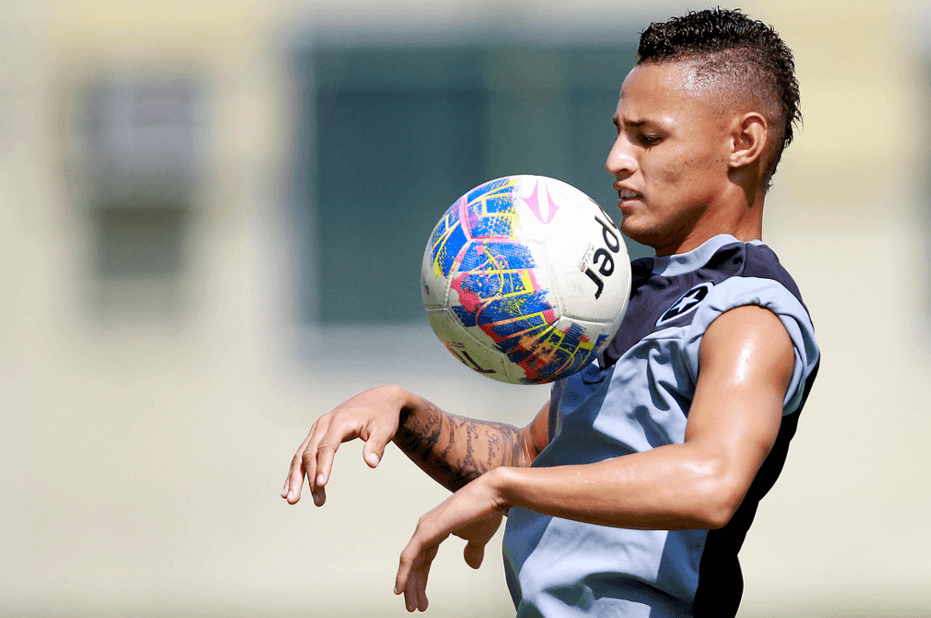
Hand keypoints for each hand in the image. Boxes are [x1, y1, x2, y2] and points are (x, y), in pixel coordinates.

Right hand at [281, 385, 408, 506]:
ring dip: (296, 478)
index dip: (323, 466)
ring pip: (301, 455)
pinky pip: (302, 454)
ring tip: (292, 500)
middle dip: (309, 478)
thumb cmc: (383, 416)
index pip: (326, 446)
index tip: (322, 485)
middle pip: (309, 453)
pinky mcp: (316, 434)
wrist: (378, 399)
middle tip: (317, 502)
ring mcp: (317, 429)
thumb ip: (377, 445)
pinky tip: (289, 489)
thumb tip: (371, 464)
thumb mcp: (385, 429)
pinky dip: (296, 471)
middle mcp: (323, 424)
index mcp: (339, 421)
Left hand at [394, 471, 505, 611]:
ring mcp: (425, 528)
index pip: (424, 558)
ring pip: (411, 562)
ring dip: (410, 585)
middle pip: (415, 562)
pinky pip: (410, 557)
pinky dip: (404, 574)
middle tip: (415, 607)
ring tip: (412, 606)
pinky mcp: (427, 530)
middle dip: (415, 586)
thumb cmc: (487, 511)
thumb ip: (472, 551)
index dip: (422, 579)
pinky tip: (402, 589)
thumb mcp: (478, 538)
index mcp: (435, 528)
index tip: (422, 598)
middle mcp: (426, 527)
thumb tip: (472, 564)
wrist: (494, 494)